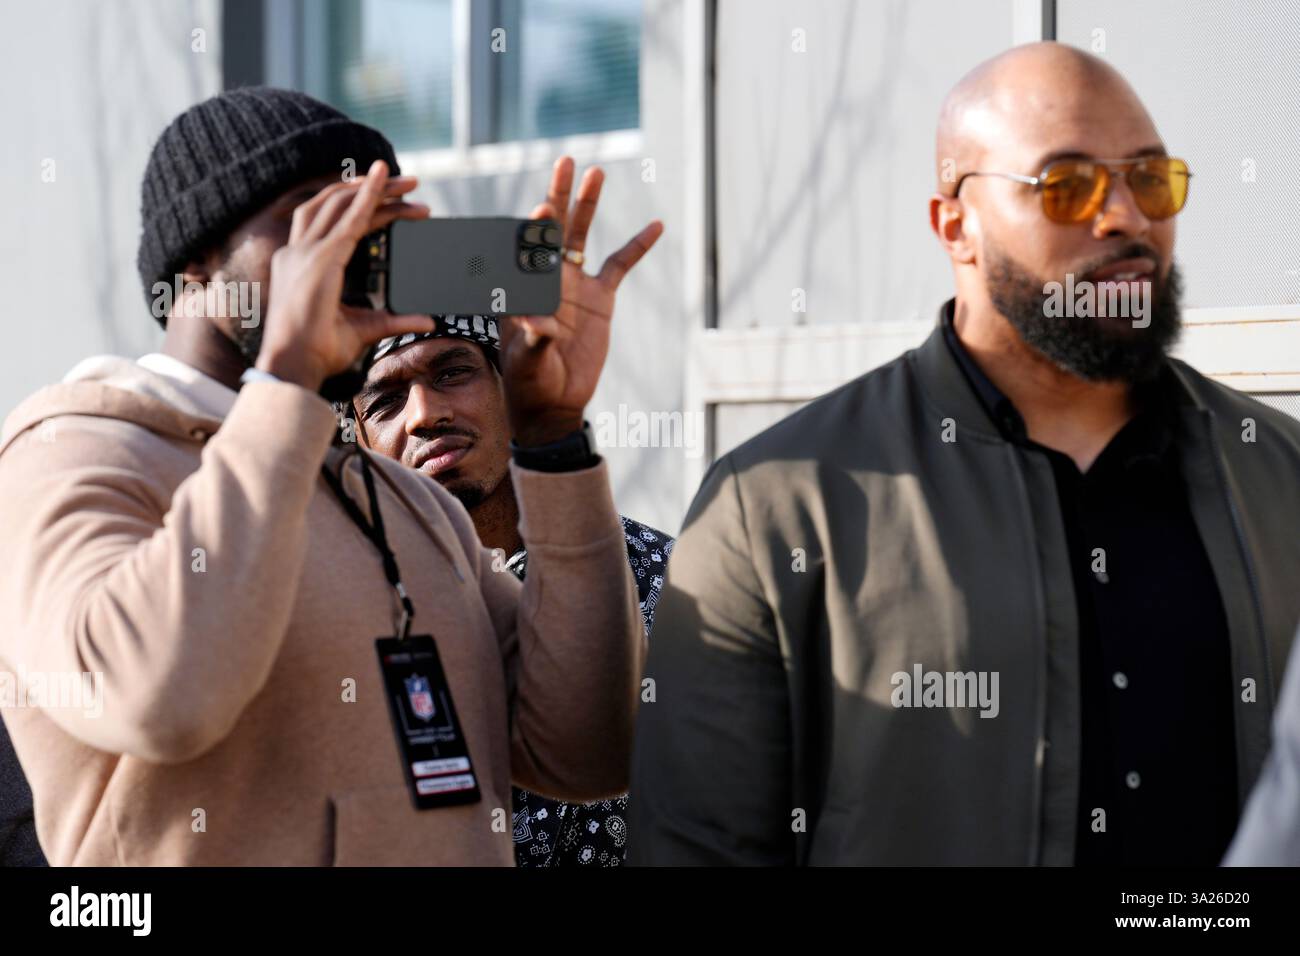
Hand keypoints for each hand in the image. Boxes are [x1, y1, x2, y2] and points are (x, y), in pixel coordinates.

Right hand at [256, 160, 436, 390]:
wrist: (293, 366)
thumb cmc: (317, 352)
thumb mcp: (364, 329)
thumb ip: (394, 320)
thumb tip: (427, 320)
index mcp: (299, 263)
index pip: (331, 221)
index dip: (360, 203)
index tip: (389, 195)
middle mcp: (297, 251)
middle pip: (336, 203)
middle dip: (373, 188)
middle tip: (409, 183)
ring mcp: (306, 252)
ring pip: (342, 204)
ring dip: (376, 189)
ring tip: (408, 183)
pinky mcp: (320, 259)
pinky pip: (349, 220)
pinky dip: (368, 198)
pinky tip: (385, 185)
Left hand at [500, 156, 662, 446]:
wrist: (555, 401)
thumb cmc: (530, 381)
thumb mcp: (527, 362)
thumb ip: (534, 339)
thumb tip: (541, 321)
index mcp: (522, 288)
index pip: (526, 248)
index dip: (534, 227)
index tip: (542, 209)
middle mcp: (546, 278)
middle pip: (552, 227)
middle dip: (559, 193)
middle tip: (566, 161)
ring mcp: (574, 284)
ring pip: (581, 235)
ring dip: (588, 205)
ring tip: (597, 173)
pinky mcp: (600, 298)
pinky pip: (621, 266)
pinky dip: (638, 246)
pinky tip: (656, 224)